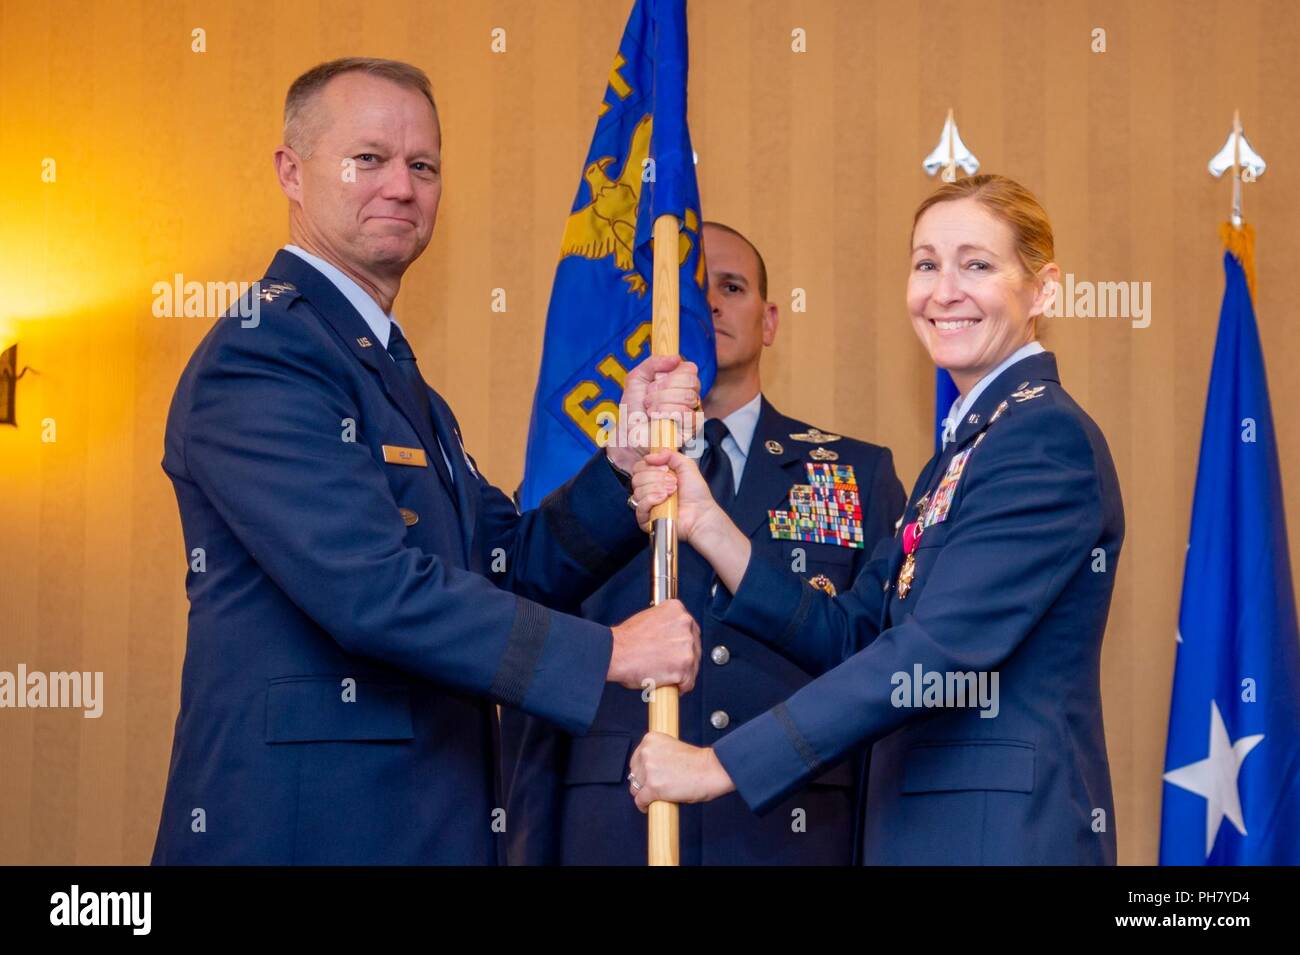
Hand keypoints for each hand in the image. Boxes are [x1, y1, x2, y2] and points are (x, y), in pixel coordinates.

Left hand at [606, 355, 700, 472]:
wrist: (628, 433)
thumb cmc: (634, 408)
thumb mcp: (637, 378)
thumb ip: (653, 363)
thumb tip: (676, 358)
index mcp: (680, 381)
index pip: (690, 368)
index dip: (671, 373)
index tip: (654, 381)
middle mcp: (690, 395)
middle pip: (691, 381)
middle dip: (663, 389)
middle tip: (648, 398)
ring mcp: (693, 412)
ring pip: (688, 397)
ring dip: (662, 402)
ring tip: (650, 410)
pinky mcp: (691, 429)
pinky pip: (688, 414)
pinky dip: (668, 413)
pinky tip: (657, 418)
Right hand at [607, 598, 700, 694]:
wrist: (614, 652)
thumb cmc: (625, 640)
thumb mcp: (648, 618)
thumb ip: (665, 625)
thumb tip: (670, 636)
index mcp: (677, 610)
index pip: (690, 628)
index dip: (683, 643)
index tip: (678, 650)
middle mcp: (685, 624)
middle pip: (695, 647)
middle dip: (684, 658)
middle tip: (670, 664)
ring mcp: (686, 646)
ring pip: (693, 665)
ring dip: (682, 673)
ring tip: (667, 675)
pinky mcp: (684, 667)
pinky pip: (688, 682)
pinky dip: (680, 687)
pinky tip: (670, 684)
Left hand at [627, 732, 734, 811]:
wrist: (711, 770)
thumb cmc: (698, 762)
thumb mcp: (673, 748)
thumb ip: (658, 755)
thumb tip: (646, 771)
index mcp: (651, 739)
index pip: (636, 758)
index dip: (641, 770)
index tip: (646, 777)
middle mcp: (646, 752)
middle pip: (634, 773)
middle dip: (642, 782)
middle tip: (652, 788)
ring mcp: (648, 770)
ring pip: (635, 788)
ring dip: (643, 794)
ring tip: (653, 798)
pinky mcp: (653, 787)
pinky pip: (640, 800)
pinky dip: (643, 805)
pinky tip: (647, 807)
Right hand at [629, 449, 721, 541]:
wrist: (701, 512)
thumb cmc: (696, 493)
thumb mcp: (686, 465)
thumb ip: (669, 454)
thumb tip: (649, 456)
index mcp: (655, 477)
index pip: (638, 468)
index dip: (650, 466)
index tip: (666, 468)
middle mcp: (648, 490)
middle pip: (636, 478)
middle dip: (656, 478)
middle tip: (673, 482)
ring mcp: (646, 505)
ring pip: (638, 491)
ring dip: (657, 488)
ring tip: (672, 491)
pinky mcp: (645, 519)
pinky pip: (639, 505)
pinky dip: (651, 499)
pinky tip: (663, 499)